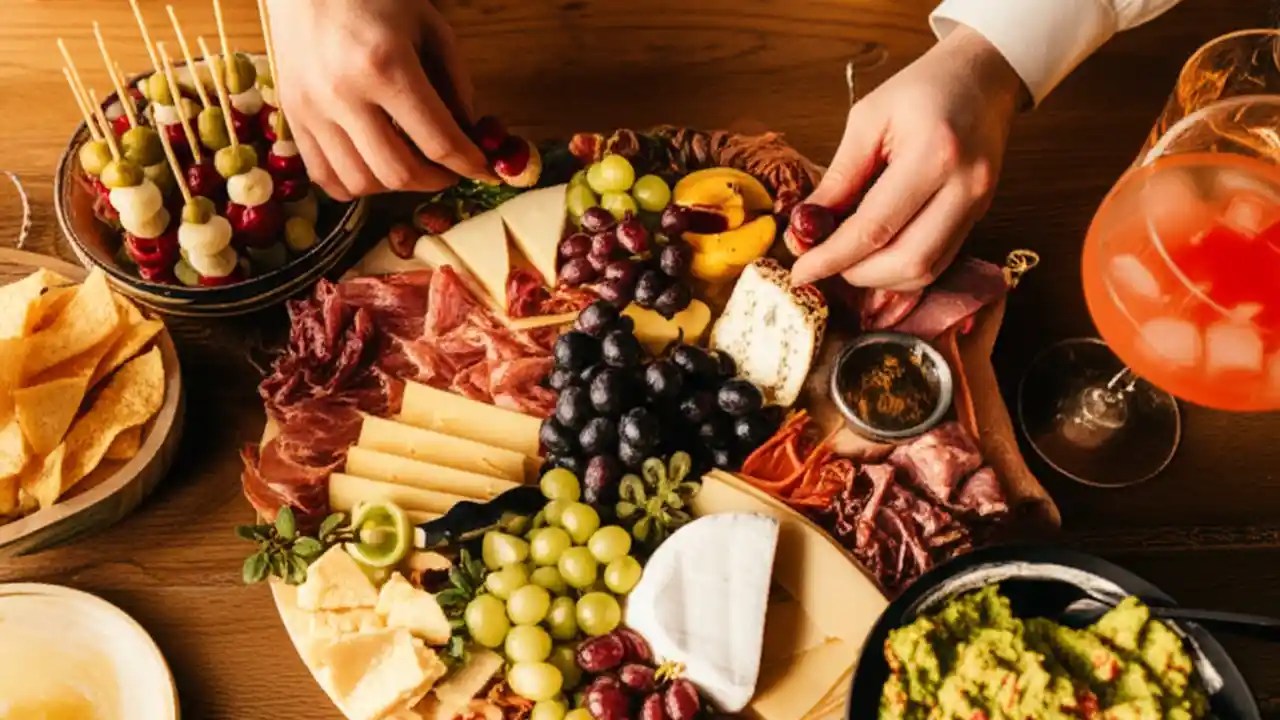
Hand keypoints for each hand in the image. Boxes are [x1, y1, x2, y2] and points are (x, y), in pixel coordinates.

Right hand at [268, 0, 492, 199]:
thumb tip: (469, 136)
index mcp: (386, 65)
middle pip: (399, 172)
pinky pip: (324, 176)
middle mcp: (344, 93)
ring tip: (412, 165)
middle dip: (436, 181)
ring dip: (396, 186)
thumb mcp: (430, 27)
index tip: (487, 171)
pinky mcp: (292, 116)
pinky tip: (374, 167)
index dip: (470, 164)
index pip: (438, 140)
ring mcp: (311, 109)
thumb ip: (455, 83)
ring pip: (360, 182)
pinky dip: (355, 184)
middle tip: (450, 170)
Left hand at [790, 26, 1024, 289]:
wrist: (983, 77)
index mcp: (933, 154)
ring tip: (847, 259)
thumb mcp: (868, 118)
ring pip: (926, 271)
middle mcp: (964, 187)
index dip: (833, 257)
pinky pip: (938, 261)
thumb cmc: (922, 89)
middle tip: (823, 262)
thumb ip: (840, 176)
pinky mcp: (979, 216)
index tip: (800, 271)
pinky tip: (875, 258)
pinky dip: (901, 269)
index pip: (875, 227)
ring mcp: (978, 206)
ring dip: (879, 277)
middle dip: (857, 273)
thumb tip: (806, 225)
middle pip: (907, 261)